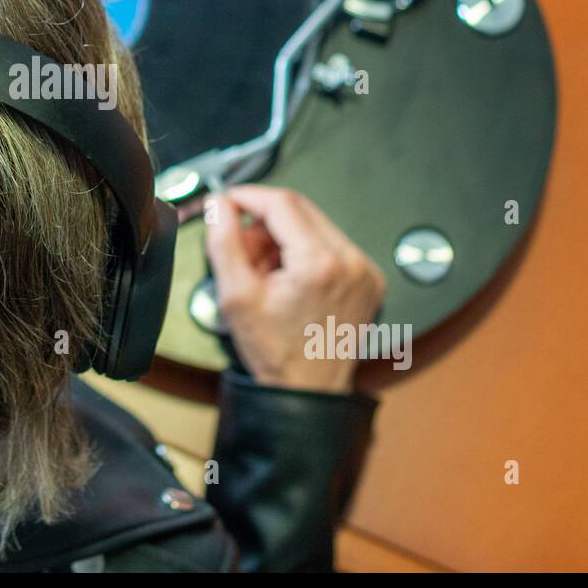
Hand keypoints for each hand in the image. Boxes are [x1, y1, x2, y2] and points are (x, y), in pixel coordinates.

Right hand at [204, 186, 385, 392]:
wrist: (307, 391)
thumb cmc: (276, 353)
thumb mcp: (235, 296)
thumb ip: (223, 242)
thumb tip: (219, 205)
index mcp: (321, 264)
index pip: (282, 203)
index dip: (249, 196)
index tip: (228, 201)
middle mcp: (351, 261)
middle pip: (299, 210)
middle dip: (264, 223)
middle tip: (244, 251)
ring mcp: (364, 269)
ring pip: (314, 225)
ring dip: (284, 238)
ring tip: (267, 274)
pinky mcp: (368, 277)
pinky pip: (330, 244)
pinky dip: (304, 251)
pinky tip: (289, 280)